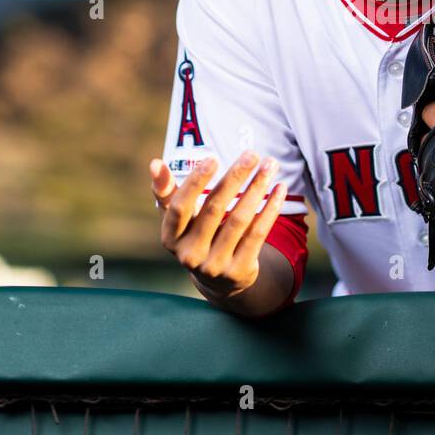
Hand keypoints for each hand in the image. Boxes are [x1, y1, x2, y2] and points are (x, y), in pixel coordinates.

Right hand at [150, 151, 286, 299]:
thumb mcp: (178, 219)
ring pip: (239, 220)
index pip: (180, 208)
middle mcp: (190, 255)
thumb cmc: (196, 235)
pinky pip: (258, 234)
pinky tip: (280, 189)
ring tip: (270, 165)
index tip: (213, 158)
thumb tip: (155, 163)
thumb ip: (166, 192)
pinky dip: (270, 209)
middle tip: (252, 154)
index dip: (195, 183)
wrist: (219, 280)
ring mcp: (215, 266)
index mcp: (170, 239)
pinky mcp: (239, 271)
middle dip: (235, 177)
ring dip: (257, 188)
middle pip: (214, 209)